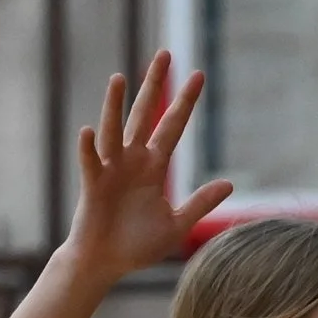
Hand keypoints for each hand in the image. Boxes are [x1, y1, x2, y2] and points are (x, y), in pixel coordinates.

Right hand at [66, 51, 231, 282]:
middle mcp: (133, 160)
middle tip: (165, 55)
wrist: (107, 263)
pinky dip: (89, 147)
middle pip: (144, 115)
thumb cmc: (138, 244)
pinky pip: (90, 161)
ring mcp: (111, 169)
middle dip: (155, 86)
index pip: (173, 127)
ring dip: (114, 105)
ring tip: (119, 79)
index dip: (185, 103)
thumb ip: (200, 203)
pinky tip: (88, 131)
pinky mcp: (93, 184)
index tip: (198, 75)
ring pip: (113, 130)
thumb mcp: (176, 224)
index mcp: (154, 168)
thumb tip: (229, 183)